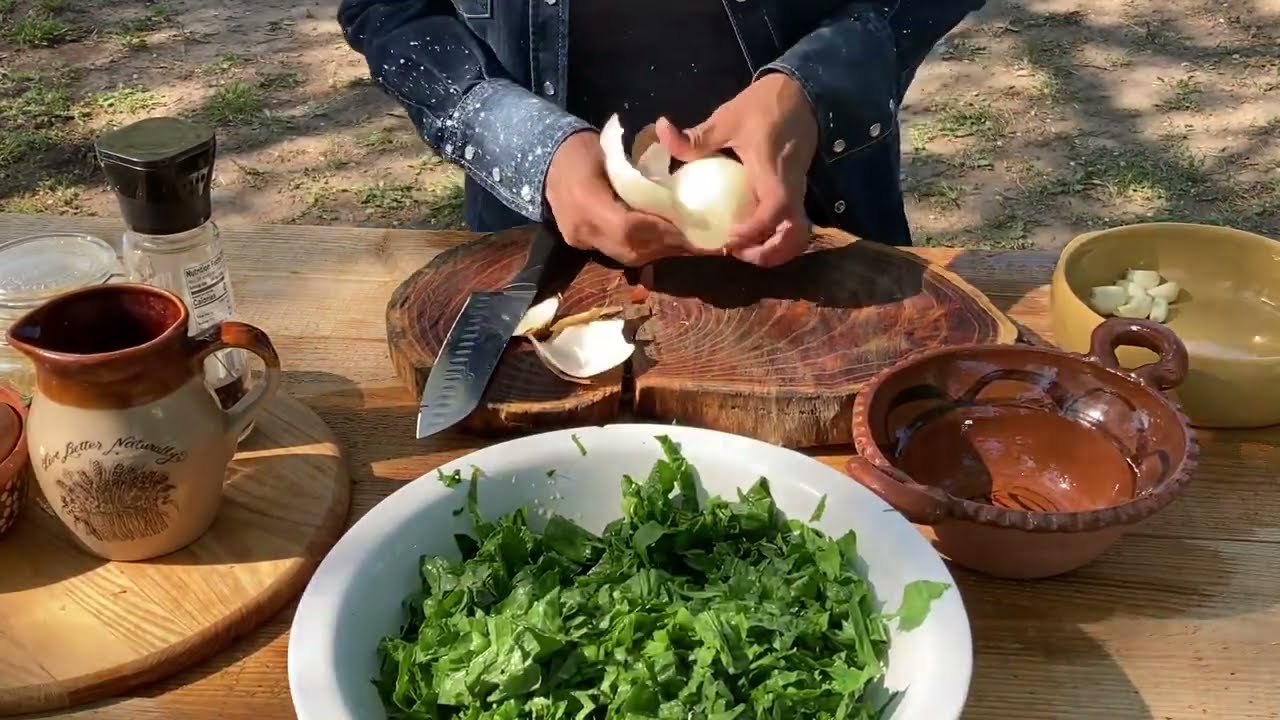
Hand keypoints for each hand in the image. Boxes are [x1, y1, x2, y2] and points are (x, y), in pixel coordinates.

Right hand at [545, 131, 690, 266]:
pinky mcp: (584, 245)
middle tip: (701, 239)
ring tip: (689, 242)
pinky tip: (666, 243)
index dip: (663, 231)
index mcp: (585, 201)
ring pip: (628, 256)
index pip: (630, 227)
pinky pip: (619, 253)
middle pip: (632, 249)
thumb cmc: (580, 149)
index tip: (693, 227)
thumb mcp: (611, 154)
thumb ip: (638, 180)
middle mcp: (581, 229)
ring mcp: (580, 240)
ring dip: (661, 251)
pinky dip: (646, 249)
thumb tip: (675, 199)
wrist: (544, 160)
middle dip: (668, 245)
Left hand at [656, 72, 818, 267]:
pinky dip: (777, 239)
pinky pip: (794, 226)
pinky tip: (752, 236)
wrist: (801, 94)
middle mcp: (792, 189)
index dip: (754, 231)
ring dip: (775, 250)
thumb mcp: (727, 119)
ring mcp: (799, 193)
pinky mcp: (798, 193)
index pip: (775, 212)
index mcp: (774, 174)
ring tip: (744, 250)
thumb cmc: (764, 107)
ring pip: (798, 236)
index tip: (729, 239)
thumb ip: (695, 136)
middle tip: (736, 252)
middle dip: (767, 253)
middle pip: (794, 237)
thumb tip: (661, 130)